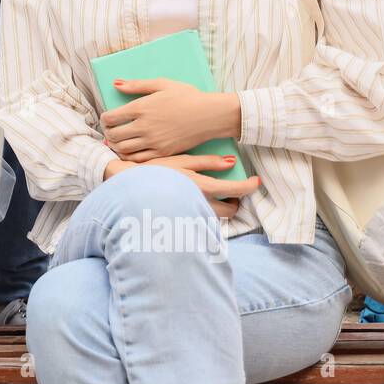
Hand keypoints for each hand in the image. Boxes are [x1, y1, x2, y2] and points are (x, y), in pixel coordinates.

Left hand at [100, 78, 239, 161]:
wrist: (210, 115)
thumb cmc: (187, 96)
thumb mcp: (162, 84)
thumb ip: (136, 85)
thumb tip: (116, 84)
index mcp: (141, 107)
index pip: (110, 118)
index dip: (104, 119)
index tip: (107, 118)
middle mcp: (144, 126)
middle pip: (113, 135)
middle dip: (107, 133)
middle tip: (110, 131)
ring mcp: (153, 141)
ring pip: (122, 149)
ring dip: (115, 146)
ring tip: (117, 141)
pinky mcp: (162, 152)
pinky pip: (138, 159)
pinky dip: (128, 156)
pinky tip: (129, 151)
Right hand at [105, 153, 260, 219]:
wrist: (127, 187)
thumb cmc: (153, 170)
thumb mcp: (181, 160)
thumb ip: (207, 162)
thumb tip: (232, 162)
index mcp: (203, 187)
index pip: (236, 190)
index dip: (250, 186)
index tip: (256, 181)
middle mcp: (200, 204)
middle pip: (231, 210)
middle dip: (235, 201)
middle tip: (230, 190)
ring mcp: (192, 216)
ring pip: (217, 217)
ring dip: (220, 208)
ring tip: (212, 196)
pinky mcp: (182, 223)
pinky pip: (201, 220)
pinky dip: (204, 213)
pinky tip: (194, 202)